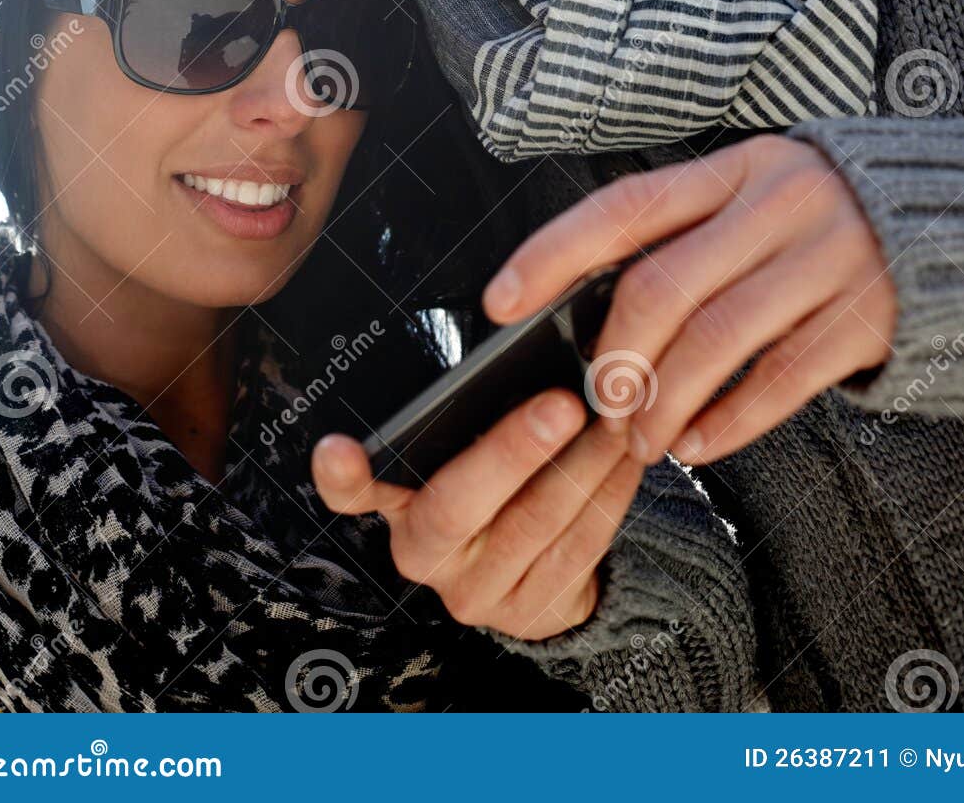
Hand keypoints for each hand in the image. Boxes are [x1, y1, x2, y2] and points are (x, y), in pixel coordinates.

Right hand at [311, 391, 644, 639]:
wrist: (534, 571)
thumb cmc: (495, 483)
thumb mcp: (466, 449)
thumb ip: (470, 416)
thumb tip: (525, 352)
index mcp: (397, 502)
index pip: (357, 490)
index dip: (343, 474)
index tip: (335, 448)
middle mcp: (424, 553)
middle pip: (458, 504)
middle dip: (513, 450)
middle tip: (562, 404)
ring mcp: (477, 592)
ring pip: (534, 522)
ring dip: (586, 464)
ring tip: (618, 417)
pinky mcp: (531, 613)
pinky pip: (579, 548)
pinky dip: (610, 494)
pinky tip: (628, 456)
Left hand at [481, 135, 897, 466]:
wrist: (944, 220)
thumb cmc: (816, 218)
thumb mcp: (752, 197)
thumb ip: (685, 238)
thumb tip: (589, 309)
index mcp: (734, 167)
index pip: (626, 207)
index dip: (554, 252)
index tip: (498, 299)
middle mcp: (777, 203)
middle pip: (664, 285)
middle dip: (615, 356)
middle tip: (596, 404)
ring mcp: (826, 258)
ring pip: (717, 340)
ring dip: (664, 402)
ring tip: (641, 441)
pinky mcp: (864, 317)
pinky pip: (780, 380)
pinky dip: (730, 421)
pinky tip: (699, 443)